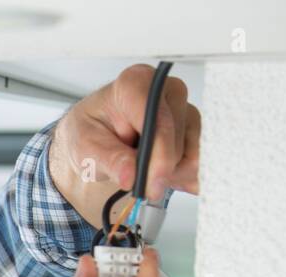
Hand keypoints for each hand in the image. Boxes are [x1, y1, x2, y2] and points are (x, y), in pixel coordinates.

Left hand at [49, 64, 200, 227]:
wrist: (99, 137)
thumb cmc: (92, 132)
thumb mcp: (85, 148)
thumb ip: (109, 160)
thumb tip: (130, 175)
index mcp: (136, 84)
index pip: (160, 121)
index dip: (159, 157)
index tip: (151, 184)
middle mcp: (166, 91)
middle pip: (177, 141)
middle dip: (158, 169)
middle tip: (135, 180)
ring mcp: (185, 109)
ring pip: (193, 153)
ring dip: (170, 175)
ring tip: (143, 175)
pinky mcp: (195, 130)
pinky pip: (200, 161)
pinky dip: (181, 177)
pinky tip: (159, 177)